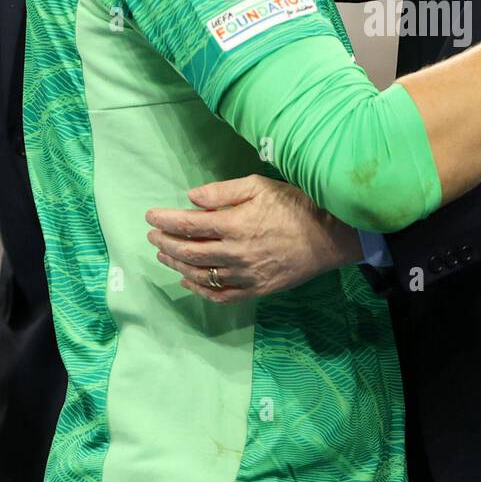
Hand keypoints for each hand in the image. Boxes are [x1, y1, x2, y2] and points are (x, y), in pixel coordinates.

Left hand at [146, 174, 361, 302]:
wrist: (329, 237)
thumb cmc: (296, 206)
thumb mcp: (260, 186)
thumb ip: (223, 191)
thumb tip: (191, 197)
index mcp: (235, 224)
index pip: (189, 224)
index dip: (165, 220)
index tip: (151, 216)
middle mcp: (235, 252)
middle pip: (189, 252)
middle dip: (165, 243)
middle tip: (152, 237)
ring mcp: (245, 275)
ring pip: (200, 275)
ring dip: (177, 266)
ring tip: (164, 256)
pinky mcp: (255, 290)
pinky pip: (220, 295)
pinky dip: (200, 290)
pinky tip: (188, 282)